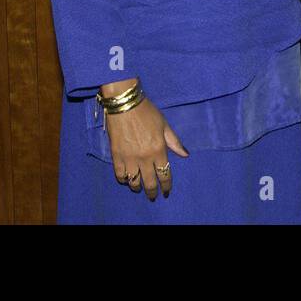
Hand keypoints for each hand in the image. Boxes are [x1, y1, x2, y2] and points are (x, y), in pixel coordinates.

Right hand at [101, 81, 188, 199]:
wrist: (125, 105)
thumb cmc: (147, 113)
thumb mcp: (164, 125)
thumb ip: (174, 142)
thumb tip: (185, 155)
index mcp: (158, 150)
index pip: (164, 174)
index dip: (166, 185)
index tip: (166, 191)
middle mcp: (144, 158)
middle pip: (149, 182)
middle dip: (152, 191)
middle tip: (153, 195)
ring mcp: (129, 158)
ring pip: (133, 181)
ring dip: (137, 187)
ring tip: (139, 188)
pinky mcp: (116, 156)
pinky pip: (119, 174)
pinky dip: (123, 179)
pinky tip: (126, 179)